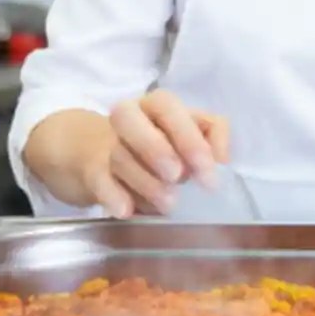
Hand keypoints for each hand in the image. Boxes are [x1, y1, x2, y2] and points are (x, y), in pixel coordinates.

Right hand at [88, 91, 228, 218]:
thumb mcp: (188, 135)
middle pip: (129, 118)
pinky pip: (99, 180)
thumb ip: (211, 137)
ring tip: (168, 205)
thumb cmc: (159, 144)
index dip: (188, 137)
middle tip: (177, 177)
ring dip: (145, 181)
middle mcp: (128, 118)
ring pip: (119, 155)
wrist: (100, 156)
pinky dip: (113, 195)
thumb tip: (222, 161)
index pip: (167, 106)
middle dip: (155, 147)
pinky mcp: (92, 172)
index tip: (208, 173)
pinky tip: (126, 210)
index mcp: (156, 106)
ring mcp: (106, 145)